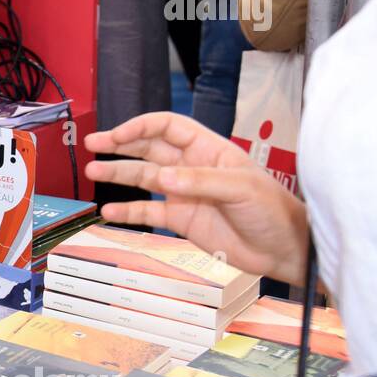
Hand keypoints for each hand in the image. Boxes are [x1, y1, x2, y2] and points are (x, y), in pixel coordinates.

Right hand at [83, 112, 308, 284]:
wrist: (283, 250)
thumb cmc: (273, 211)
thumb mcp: (241, 188)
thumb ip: (200, 181)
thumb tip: (162, 177)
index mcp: (208, 149)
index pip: (168, 127)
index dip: (141, 127)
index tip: (118, 135)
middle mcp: (192, 167)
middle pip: (149, 149)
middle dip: (120, 145)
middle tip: (94, 143)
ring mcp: (184, 194)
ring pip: (143, 179)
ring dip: (118, 174)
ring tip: (92, 172)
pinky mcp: (182, 220)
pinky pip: (149, 212)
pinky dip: (128, 212)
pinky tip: (109, 212)